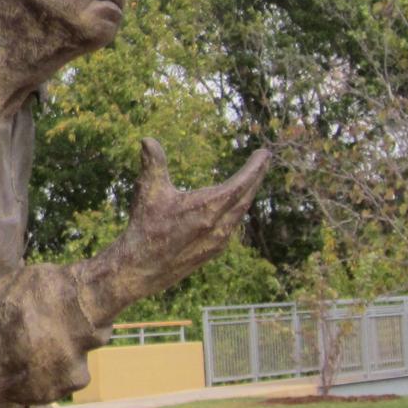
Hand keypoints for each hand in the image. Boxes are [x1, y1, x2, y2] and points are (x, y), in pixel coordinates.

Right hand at [79, 141, 270, 322]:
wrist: (141, 269)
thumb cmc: (145, 227)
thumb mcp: (148, 192)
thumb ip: (153, 164)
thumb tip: (146, 139)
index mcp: (208, 207)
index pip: (241, 183)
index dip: (255, 168)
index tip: (265, 153)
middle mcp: (219, 225)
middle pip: (246, 197)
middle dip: (256, 177)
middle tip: (264, 161)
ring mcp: (218, 240)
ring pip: (241, 212)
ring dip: (248, 194)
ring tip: (252, 182)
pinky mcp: (212, 250)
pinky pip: (233, 225)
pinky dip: (238, 210)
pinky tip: (233, 209)